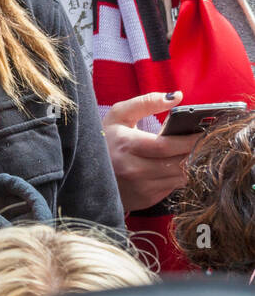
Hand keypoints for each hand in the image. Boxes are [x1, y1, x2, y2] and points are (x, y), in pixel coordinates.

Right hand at [102, 92, 199, 212]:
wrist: (88, 171)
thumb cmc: (107, 138)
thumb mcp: (119, 115)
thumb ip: (146, 102)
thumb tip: (176, 96)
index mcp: (126, 145)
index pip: (165, 146)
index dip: (188, 140)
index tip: (204, 133)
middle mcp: (133, 169)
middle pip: (177, 164)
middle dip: (195, 153)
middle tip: (207, 143)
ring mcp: (140, 186)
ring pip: (179, 178)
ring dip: (192, 165)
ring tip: (197, 152)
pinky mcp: (147, 199)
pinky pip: (174, 187)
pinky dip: (181, 176)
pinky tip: (181, 165)